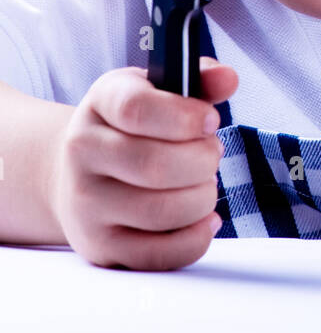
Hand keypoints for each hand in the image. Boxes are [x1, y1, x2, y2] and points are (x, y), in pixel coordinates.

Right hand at [49, 56, 238, 269]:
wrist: (79, 171)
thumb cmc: (134, 126)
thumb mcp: (160, 90)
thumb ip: (199, 80)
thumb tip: (228, 79)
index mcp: (101, 103)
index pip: (136, 109)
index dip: (185, 116)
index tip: (210, 120)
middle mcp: (83, 151)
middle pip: (155, 165)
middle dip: (202, 161)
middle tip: (211, 154)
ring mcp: (86, 203)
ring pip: (161, 211)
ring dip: (202, 197)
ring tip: (203, 183)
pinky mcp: (100, 246)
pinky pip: (158, 254)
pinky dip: (195, 238)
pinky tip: (204, 218)